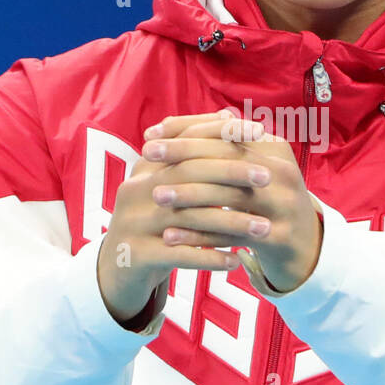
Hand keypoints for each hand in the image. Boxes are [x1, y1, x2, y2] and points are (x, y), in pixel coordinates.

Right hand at [95, 108, 247, 325]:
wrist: (116, 270)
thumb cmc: (156, 223)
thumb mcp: (170, 185)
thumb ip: (196, 155)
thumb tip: (229, 114)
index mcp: (145, 167)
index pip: (185, 139)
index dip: (221, 133)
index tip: (259, 132)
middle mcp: (135, 189)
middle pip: (187, 173)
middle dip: (231, 172)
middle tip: (267, 177)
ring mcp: (133, 223)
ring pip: (188, 217)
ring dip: (230, 222)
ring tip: (263, 228)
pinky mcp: (135, 254)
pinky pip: (179, 255)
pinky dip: (210, 258)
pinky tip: (236, 262)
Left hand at [139, 108, 322, 294]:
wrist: (305, 245)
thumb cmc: (264, 200)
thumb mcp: (248, 168)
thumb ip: (216, 147)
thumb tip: (166, 124)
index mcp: (275, 147)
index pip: (225, 129)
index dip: (187, 129)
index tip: (151, 135)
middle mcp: (283, 171)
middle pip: (226, 157)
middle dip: (182, 154)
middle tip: (146, 154)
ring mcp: (285, 205)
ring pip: (229, 196)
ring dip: (188, 196)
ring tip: (156, 196)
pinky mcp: (280, 237)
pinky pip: (231, 234)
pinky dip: (199, 235)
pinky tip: (170, 237)